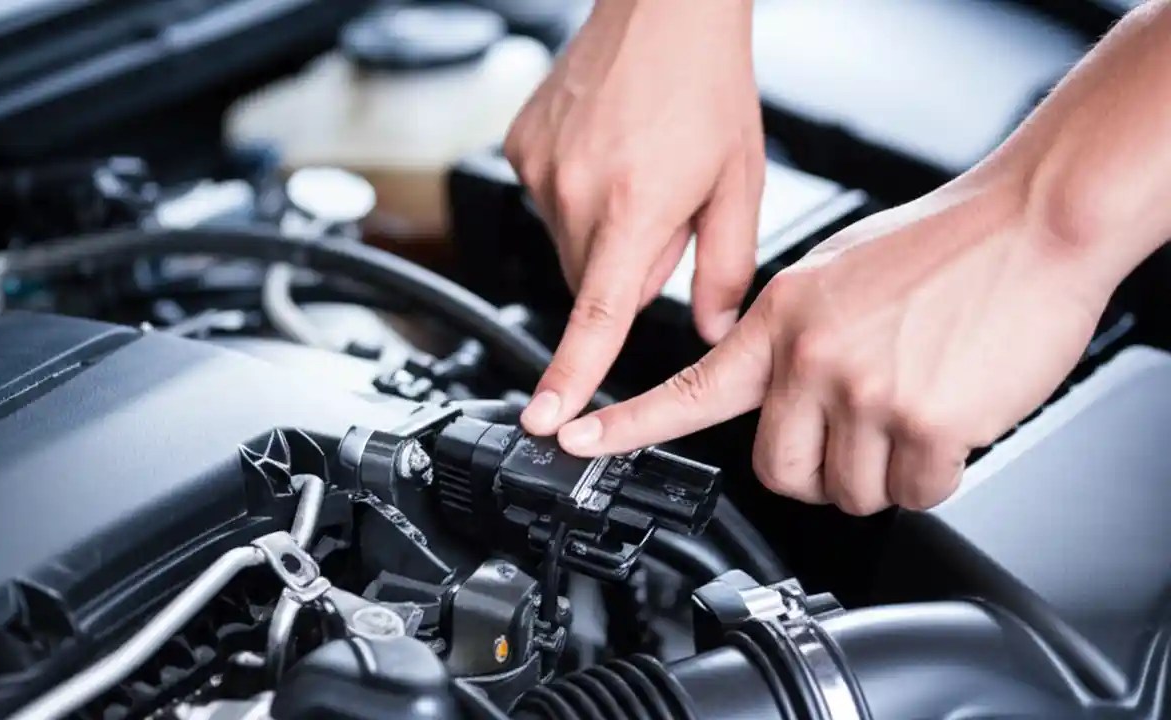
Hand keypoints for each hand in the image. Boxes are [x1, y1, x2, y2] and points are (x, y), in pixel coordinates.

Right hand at [507, 0, 764, 435]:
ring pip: (568, 244)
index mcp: (636, 208)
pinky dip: (577, 195)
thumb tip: (711, 327)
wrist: (660, 8)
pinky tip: (606, 154)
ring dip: (602, 231)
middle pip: (592, 283)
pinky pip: (547, 203)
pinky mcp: (519, 148)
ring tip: (635, 171)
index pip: (598, 315)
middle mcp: (576, 192)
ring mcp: (539, 169)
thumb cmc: (705, 84)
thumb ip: (725, 268)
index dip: (571, 375)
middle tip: (663, 209)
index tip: (544, 419)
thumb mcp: (739, 182)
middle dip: (627, 268)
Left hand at [553, 172, 1113, 513]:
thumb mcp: (833, 274)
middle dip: (816, 473)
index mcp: (778, 320)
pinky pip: (915, 492)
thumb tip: (768, 384)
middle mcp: (809, 359)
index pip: (688, 388)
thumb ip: (788, 333)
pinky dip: (934, 473)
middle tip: (855, 437)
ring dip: (884, 472)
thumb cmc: (944, 245)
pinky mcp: (924, 422)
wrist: (1032, 221)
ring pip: (851, 492)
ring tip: (915, 406)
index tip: (574, 441)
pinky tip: (948, 421)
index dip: (626, 425)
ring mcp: (863, 392)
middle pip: (778, 474)